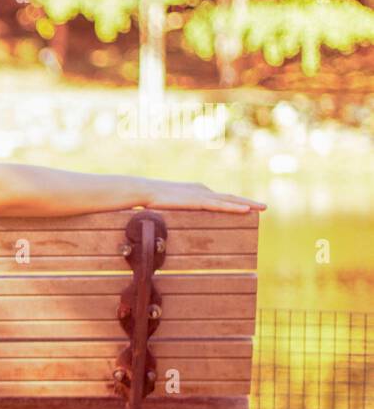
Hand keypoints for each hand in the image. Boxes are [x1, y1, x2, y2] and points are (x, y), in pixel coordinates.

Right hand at [143, 179, 265, 213]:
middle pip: (230, 197)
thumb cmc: (151, 200)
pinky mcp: (198, 201)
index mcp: (197, 191)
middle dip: (248, 201)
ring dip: (248, 204)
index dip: (235, 202)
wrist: (144, 191)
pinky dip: (234, 207)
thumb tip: (173, 218)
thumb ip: (175, 210)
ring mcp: (202, 195)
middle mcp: (203, 191)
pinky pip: (221, 205)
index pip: (220, 198)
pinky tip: (246, 210)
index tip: (247, 207)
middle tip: (263, 207)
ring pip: (230, 200)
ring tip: (263, 208)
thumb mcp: (167, 205)